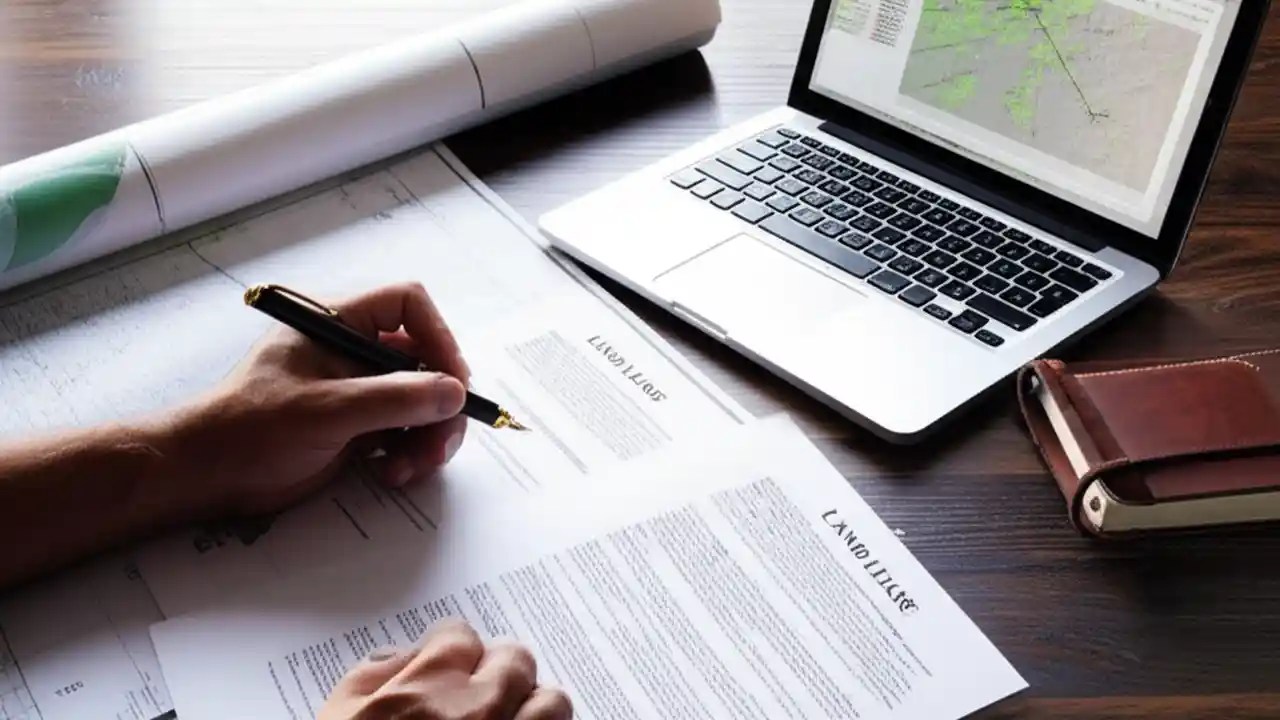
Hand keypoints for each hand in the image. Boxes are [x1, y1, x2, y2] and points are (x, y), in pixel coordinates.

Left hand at [166, 282, 471, 515]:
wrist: (207, 476)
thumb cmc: (251, 428)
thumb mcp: (327, 410)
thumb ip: (394, 398)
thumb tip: (455, 393)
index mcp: (338, 322)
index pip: (408, 305)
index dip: (439, 338)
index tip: (453, 383)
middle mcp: (353, 350)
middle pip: (425, 360)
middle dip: (440, 403)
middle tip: (442, 442)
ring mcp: (357, 389)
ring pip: (422, 401)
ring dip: (429, 435)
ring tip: (412, 467)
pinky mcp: (358, 426)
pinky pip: (406, 431)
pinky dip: (410, 453)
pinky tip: (392, 474)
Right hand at [318, 619, 571, 719]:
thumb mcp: (338, 718)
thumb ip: (371, 677)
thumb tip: (402, 656)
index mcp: (429, 685)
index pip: (460, 636)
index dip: (452, 650)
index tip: (449, 663)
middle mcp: (479, 709)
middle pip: (514, 660)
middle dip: (499, 670)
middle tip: (483, 690)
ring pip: (551, 703)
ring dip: (534, 706)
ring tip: (515, 719)